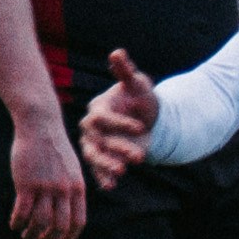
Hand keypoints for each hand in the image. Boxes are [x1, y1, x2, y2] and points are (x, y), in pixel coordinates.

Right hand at [7, 97, 86, 238]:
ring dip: (32, 233)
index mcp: (78, 187)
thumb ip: (72, 189)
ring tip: (26, 234)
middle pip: (59, 226)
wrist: (41, 127)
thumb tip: (68, 212)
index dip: (69, 238)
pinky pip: (22, 212)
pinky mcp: (26, 184)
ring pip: (40, 222)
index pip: (78, 222)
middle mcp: (64, 190)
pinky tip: (14, 224)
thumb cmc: (55, 149)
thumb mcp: (71, 169)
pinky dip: (18, 222)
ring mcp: (45, 187)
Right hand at [78, 48, 159, 190]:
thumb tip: (117, 52)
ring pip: (96, 156)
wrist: (147, 119)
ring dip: (108, 165)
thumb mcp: (137, 84)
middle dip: (118, 148)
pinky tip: (111, 186)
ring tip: (122, 172)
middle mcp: (92, 127)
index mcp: (98, 108)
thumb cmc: (140, 98)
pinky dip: (104, 177)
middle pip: (100, 139)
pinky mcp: (102, 159)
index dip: (120, 123)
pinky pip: (98, 170)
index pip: (104, 117)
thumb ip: (126, 72)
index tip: (141, 127)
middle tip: (138, 156)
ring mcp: (95, 144)